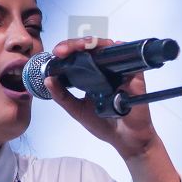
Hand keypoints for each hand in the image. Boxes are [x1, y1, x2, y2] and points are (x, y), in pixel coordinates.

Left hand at [44, 35, 160, 161]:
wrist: (125, 139)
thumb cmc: (104, 125)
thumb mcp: (77, 110)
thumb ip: (62, 96)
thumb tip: (47, 80)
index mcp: (90, 75)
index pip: (78, 56)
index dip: (66, 51)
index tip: (56, 54)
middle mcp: (104, 69)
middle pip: (90, 47)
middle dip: (74, 44)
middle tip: (62, 51)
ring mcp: (119, 69)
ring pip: (106, 46)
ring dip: (92, 43)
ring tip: (79, 47)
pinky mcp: (134, 73)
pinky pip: (127, 56)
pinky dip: (117, 49)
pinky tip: (106, 50)